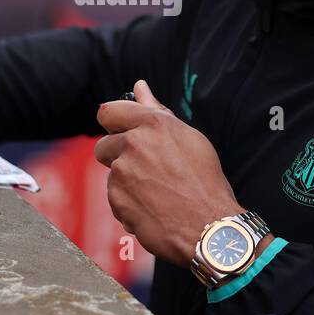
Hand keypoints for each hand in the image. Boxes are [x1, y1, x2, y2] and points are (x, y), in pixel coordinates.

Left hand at [94, 79, 242, 265]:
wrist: (208, 228)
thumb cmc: (205, 182)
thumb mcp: (188, 139)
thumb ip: (157, 112)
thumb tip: (140, 86)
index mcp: (153, 124)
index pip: (108, 111)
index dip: (114, 123)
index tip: (121, 132)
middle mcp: (134, 143)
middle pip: (104, 145)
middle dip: (119, 156)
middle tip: (148, 171)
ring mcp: (122, 172)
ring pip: (112, 174)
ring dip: (127, 183)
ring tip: (158, 194)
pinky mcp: (116, 199)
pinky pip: (115, 198)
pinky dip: (129, 204)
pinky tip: (153, 209)